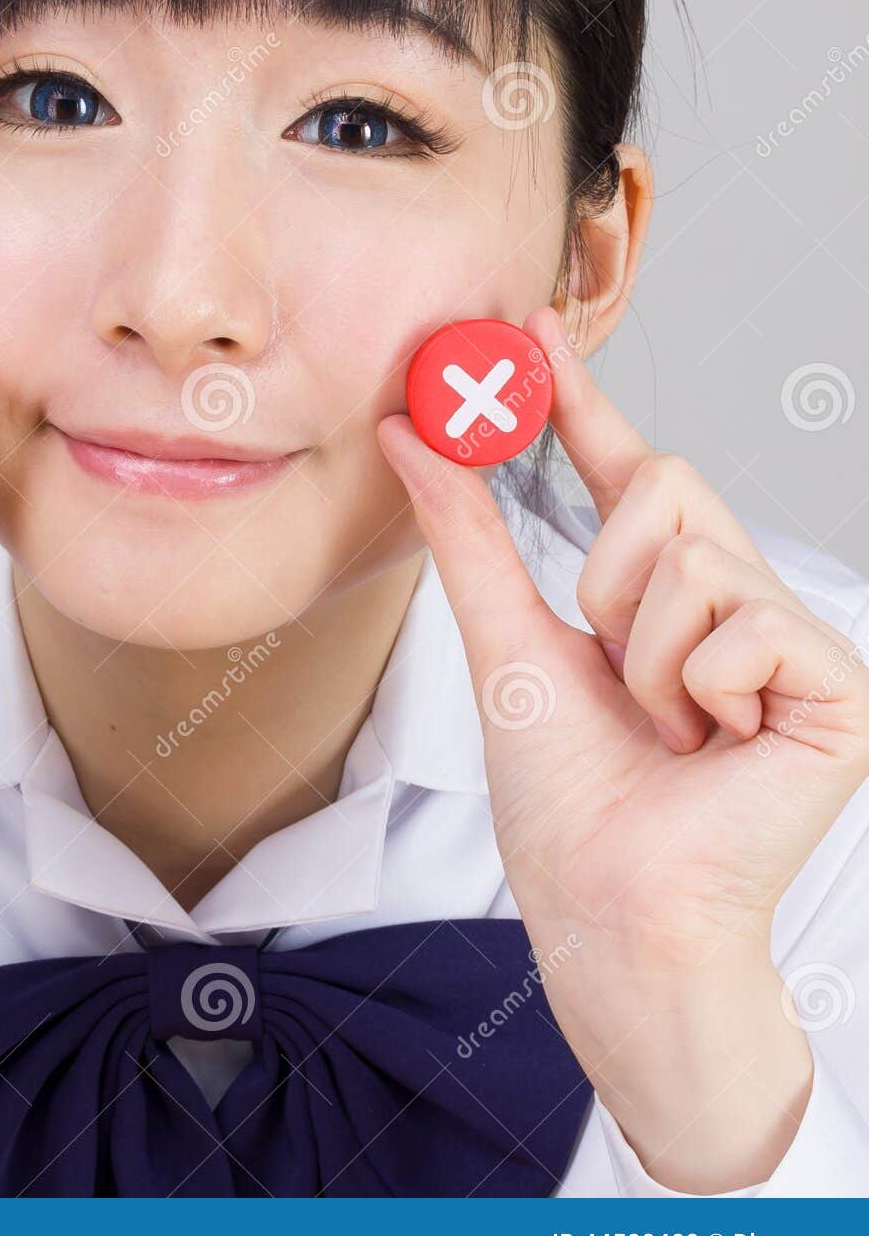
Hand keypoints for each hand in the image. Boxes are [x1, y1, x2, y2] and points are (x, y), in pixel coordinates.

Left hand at [377, 305, 868, 1192]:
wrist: (607, 903)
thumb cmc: (562, 797)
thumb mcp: (503, 639)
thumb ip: (465, 532)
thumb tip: (409, 434)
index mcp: (658, 597)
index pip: (625, 474)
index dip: (583, 402)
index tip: (533, 332)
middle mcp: (732, 606)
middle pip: (667, 487)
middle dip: (605, 572)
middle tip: (604, 651)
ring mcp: (790, 644)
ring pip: (695, 558)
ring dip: (640, 652)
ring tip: (661, 726)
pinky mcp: (836, 687)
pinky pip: (737, 625)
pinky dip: (690, 689)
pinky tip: (709, 747)